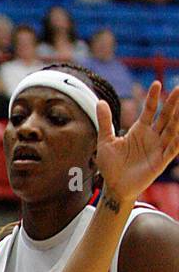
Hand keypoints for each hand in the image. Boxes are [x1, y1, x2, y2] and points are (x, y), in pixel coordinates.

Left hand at [95, 81, 178, 204]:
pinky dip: (177, 142)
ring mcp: (158, 148)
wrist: (114, 188)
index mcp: (140, 129)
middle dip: (172, 103)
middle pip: (165, 116)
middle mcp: (152, 136)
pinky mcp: (160, 162)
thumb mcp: (105, 142)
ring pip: (171, 130)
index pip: (149, 109)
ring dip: (178, 118)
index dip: (153, 97)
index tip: (156, 83)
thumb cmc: (111, 166)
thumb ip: (105, 122)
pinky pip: (172, 150)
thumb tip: (101, 102)